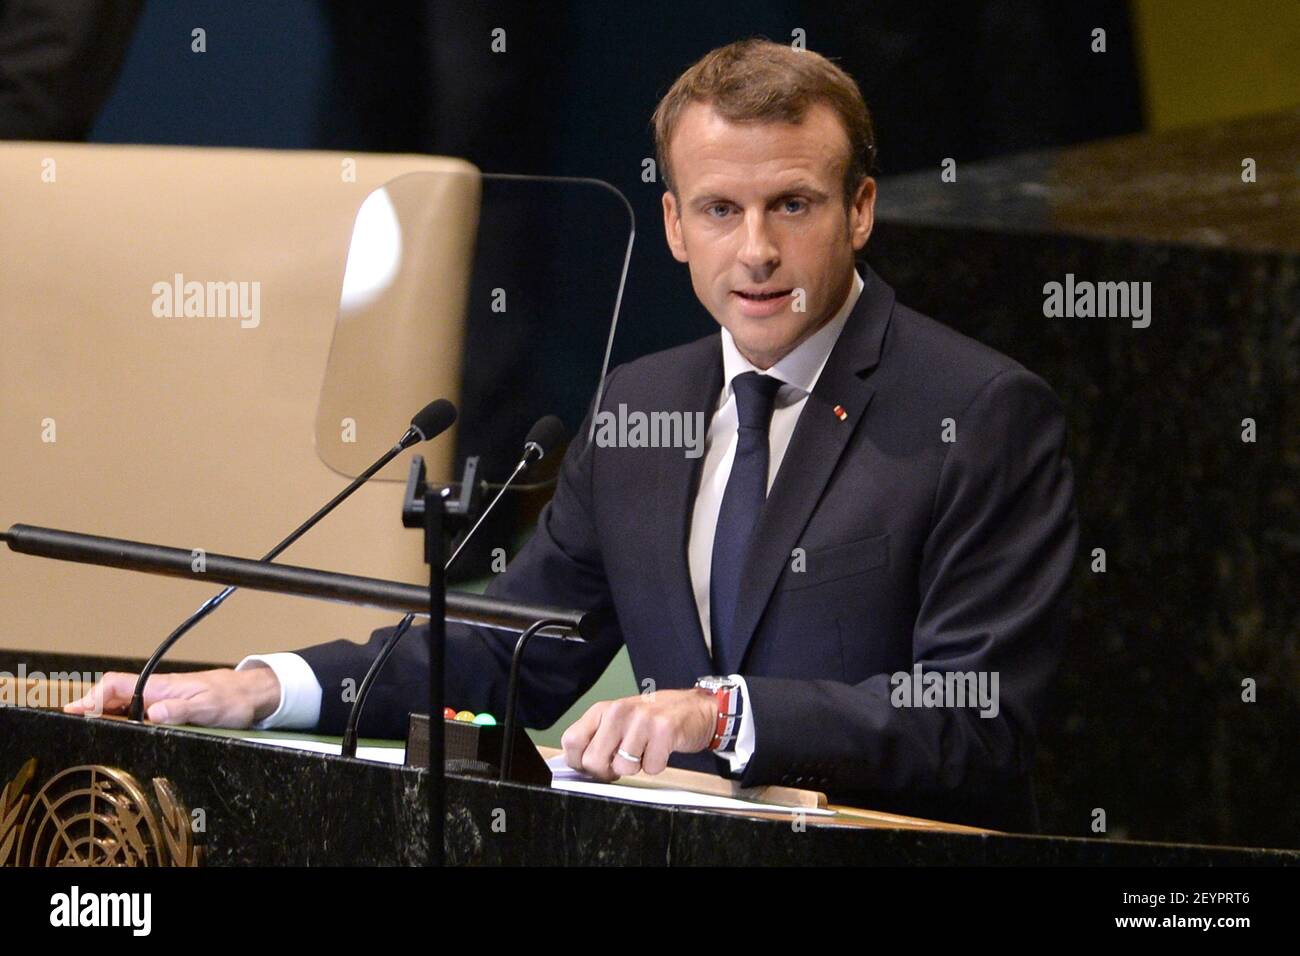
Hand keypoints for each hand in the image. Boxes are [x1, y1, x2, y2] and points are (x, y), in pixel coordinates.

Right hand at [62, 667, 280, 728]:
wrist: (251, 695)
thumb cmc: (231, 698)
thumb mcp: (207, 706)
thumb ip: (180, 710)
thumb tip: (154, 713)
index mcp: (161, 687)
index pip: (117, 685)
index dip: (93, 697)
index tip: (75, 710)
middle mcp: (157, 693)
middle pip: (113, 697)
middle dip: (91, 709)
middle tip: (74, 727)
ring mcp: (161, 702)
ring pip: (124, 707)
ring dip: (105, 717)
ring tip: (88, 733)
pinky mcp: (169, 712)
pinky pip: (138, 715)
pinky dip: (123, 722)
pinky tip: (118, 735)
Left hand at [560, 688, 717, 781]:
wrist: (694, 708)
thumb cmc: (654, 719)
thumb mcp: (619, 721)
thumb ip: (597, 739)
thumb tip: (577, 766)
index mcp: (603, 710)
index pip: (571, 741)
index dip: (579, 763)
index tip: (593, 766)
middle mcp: (618, 711)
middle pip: (592, 761)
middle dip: (607, 772)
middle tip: (622, 762)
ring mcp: (641, 720)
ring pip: (622, 768)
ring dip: (636, 768)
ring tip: (646, 750)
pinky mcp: (664, 730)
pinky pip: (650, 768)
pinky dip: (656, 766)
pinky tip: (661, 749)